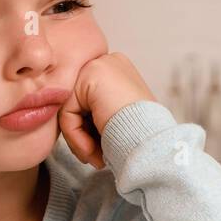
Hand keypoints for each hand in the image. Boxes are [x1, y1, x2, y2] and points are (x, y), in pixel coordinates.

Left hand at [58, 52, 156, 169]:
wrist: (153, 144)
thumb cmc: (141, 138)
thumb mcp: (116, 119)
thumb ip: (95, 114)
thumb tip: (70, 124)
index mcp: (117, 71)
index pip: (86, 101)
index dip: (87, 129)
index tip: (96, 153)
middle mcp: (108, 62)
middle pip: (76, 103)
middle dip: (81, 134)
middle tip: (93, 158)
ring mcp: (98, 66)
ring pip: (69, 109)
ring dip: (79, 140)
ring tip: (95, 158)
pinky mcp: (89, 77)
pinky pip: (67, 113)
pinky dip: (75, 137)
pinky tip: (91, 151)